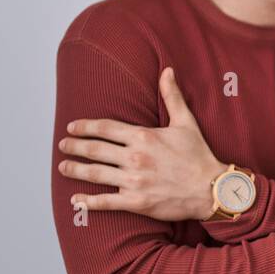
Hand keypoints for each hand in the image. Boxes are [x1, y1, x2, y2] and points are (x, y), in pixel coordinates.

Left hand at [59, 66, 226, 220]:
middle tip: (62, 145)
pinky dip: (87, 202)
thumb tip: (167, 71)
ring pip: (95, 174)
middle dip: (74, 146)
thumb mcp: (186, 122)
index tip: (72, 127)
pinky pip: (105, 202)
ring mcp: (134, 181)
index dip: (85, 126)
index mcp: (144, 136)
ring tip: (63, 167)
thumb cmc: (199, 156)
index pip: (105, 128)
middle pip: (94, 150)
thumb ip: (172, 96)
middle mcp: (135, 158)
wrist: (212, 189)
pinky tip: (76, 200)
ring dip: (75, 170)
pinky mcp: (136, 202)